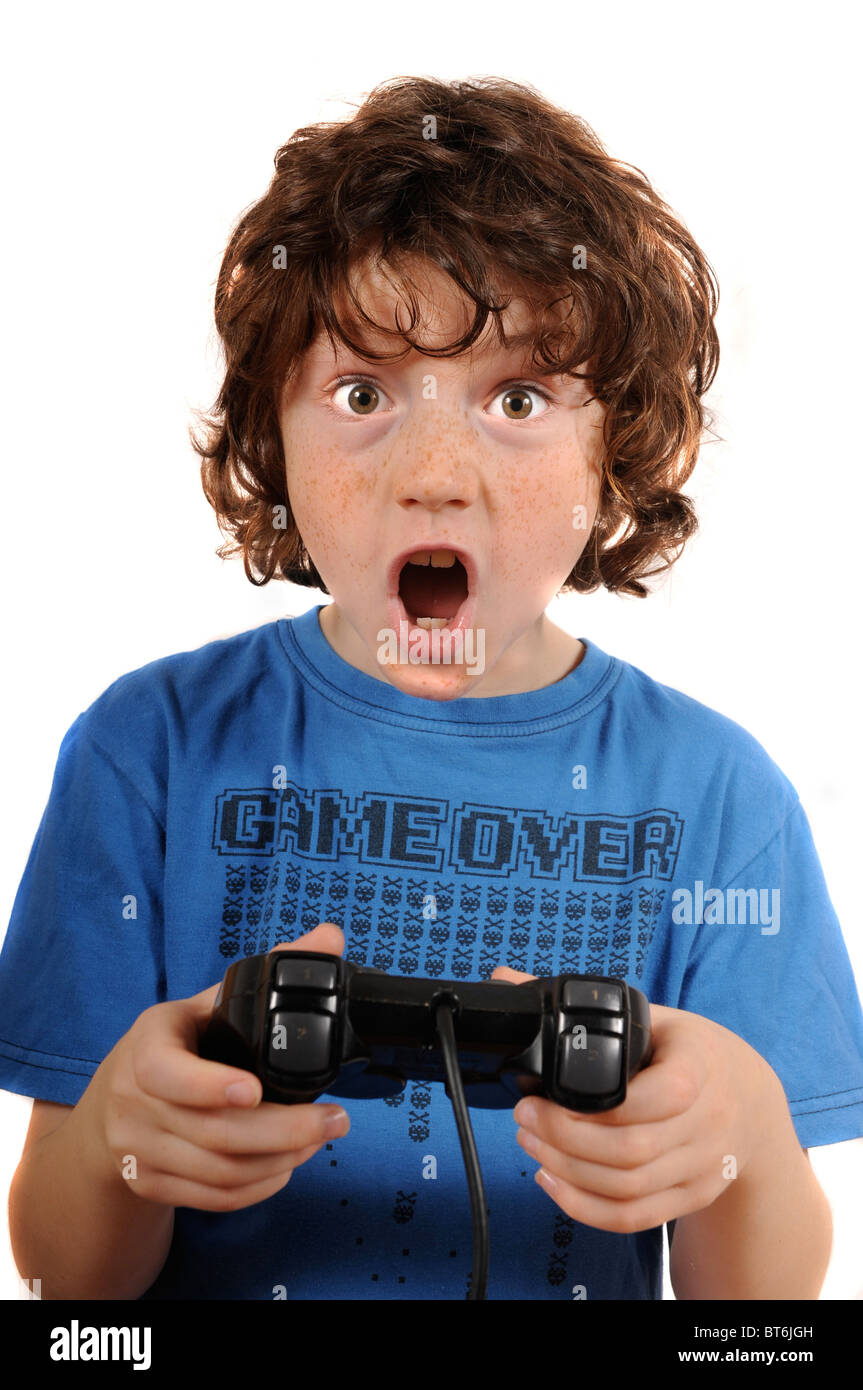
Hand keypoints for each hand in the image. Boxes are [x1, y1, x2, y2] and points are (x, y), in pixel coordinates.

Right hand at [76, 924, 350, 1211]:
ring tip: (320, 1138)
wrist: (111, 1107)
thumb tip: (330, 937)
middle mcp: (134, 1103)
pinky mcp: (152, 1185)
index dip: (209, 1086)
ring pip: (219, 1172)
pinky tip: (288, 1165)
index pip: (165, 1073)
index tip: (254, 1090)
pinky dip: (259, 1187)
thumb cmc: (173, 1047)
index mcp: (146, 1047)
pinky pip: (214, 1198)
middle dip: (284, 1131)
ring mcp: (139, 1150)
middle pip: (213, 1132)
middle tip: (334, 1120)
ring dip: (281, 1160)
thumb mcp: (203, 1004)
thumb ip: (267, 972)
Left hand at [491, 964, 779, 1232]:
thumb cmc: (690, 1052)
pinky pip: (635, 1217)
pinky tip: (552, 1181)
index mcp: (701, 1066)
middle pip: (632, 1150)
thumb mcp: (653, 1017)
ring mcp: (703, 1166)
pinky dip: (586, 1207)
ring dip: (567, 1171)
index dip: (595, 1106)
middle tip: (524, 1117)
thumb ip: (582, 1005)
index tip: (541, 1094)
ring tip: (531, 1143)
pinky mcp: (692, 1197)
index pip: (660, 1095)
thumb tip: (504, 978)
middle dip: (564, 1139)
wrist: (751, 1100)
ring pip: (629, 1187)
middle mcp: (710, 1121)